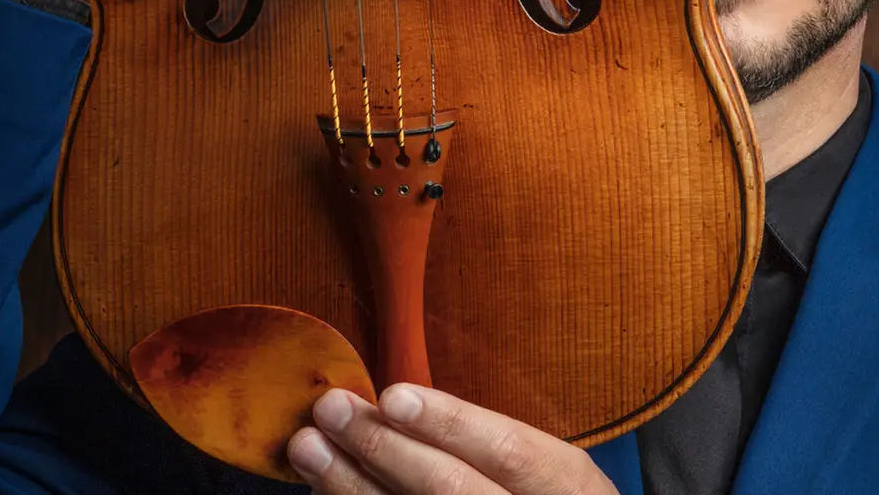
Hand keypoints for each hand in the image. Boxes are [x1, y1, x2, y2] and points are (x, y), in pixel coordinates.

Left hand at [287, 385, 619, 494]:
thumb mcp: (547, 476)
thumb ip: (488, 448)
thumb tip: (395, 406)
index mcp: (569, 490)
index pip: (508, 452)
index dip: (450, 423)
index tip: (393, 394)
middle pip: (449, 490)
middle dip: (383, 447)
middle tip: (331, 410)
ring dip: (349, 485)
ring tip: (309, 447)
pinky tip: (326, 493)